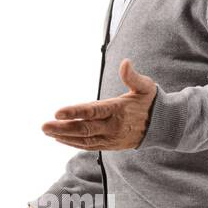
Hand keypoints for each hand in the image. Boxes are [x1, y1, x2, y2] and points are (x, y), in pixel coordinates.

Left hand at [41, 58, 157, 150]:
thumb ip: (133, 76)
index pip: (93, 111)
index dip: (74, 112)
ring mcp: (111, 138)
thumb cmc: (150, 102)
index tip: (57, 112)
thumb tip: (125, 62)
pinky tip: (59, 138)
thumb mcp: (146, 86)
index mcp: (118, 109)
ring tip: (47, 132)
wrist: (163, 126)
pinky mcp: (110, 145)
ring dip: (64, 136)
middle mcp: (113, 126)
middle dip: (62, 127)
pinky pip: (89, 145)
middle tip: (43, 126)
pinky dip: (73, 143)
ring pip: (84, 139)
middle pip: (84, 128)